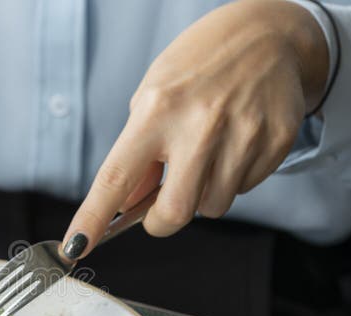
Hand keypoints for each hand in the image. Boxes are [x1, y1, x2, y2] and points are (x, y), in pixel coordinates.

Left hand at [61, 0, 327, 259]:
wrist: (265, 33)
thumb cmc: (196, 68)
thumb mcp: (152, 98)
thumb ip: (137, 153)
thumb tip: (128, 205)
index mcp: (157, 111)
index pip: (116, 179)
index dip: (92, 219)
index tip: (74, 247)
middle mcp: (199, 124)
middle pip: (174, 212)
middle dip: (161, 221)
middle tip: (160, 206)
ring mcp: (242, 133)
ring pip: (212, 206)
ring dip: (201, 196)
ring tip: (205, 156)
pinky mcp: (276, 139)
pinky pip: (245, 189)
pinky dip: (233, 179)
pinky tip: (233, 144)